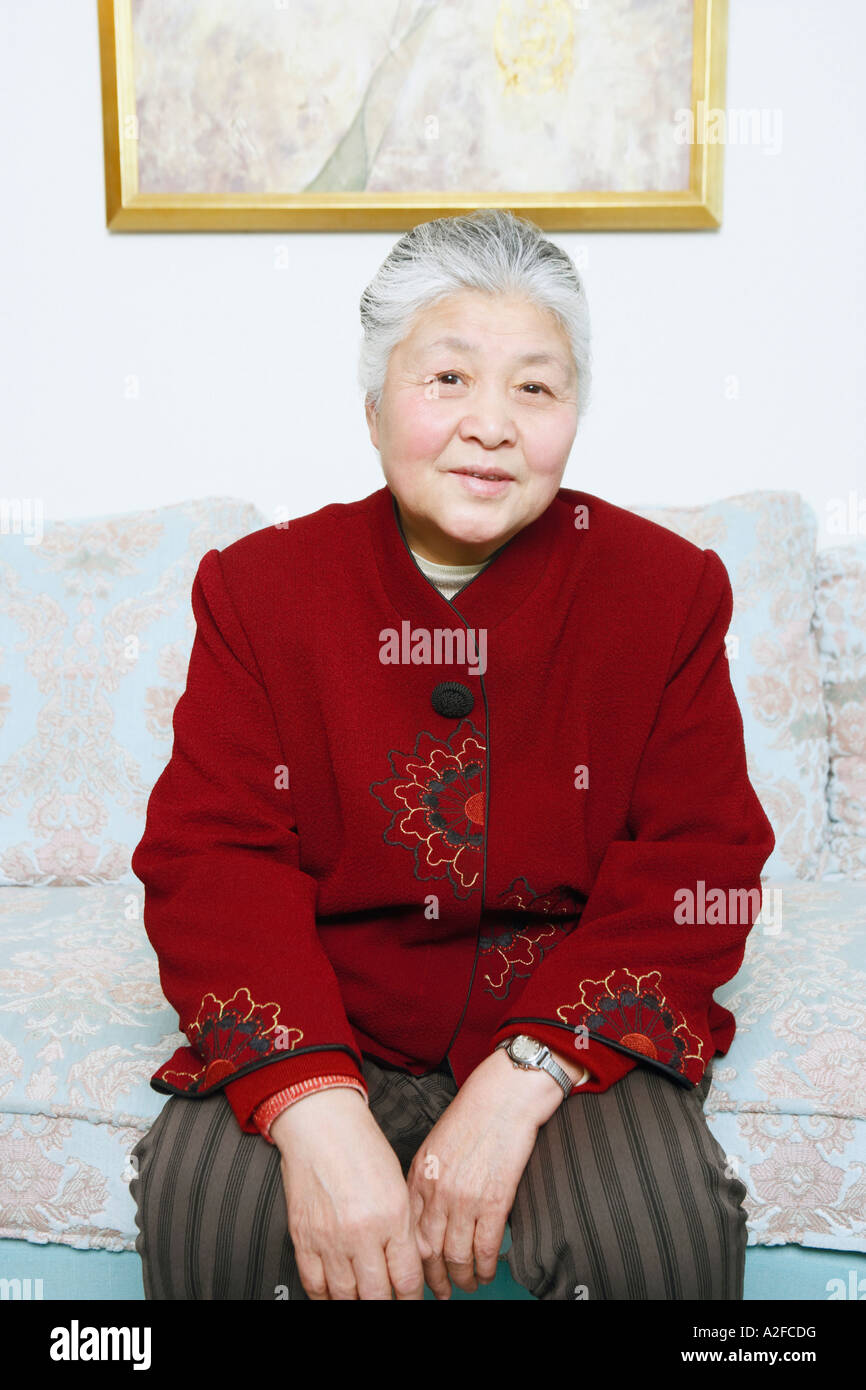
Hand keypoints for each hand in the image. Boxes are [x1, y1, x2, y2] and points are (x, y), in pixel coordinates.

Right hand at [271, 1087, 424, 1299]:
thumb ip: (405, 1229)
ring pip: (346, 1296)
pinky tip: (336, 1294)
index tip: (411, 1300)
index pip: (407, 1279)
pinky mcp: (304, 1238)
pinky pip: (314, 1285)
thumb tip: (409, 1265)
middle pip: (377, 1295)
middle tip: (388, 1300)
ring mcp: (330, 1238)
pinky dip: (326, 1297)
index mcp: (392, 1216)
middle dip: (386, 1304)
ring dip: (358, 1302)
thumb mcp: (398, 1186)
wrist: (322, 1124)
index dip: (412, 1299)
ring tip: (364, 1297)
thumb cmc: (361, 1147)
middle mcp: (362, 1232)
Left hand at [405, 1048, 572, 1299]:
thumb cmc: (473, 1116)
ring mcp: (464, 1198)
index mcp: (419, 1177)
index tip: (418, 1274)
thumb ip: (426, 1180)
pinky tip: (488, 1272)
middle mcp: (437, 1191)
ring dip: (463, 1278)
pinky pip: (486, 1248)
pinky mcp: (494, 1200)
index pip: (407, 1233)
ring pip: (457, 1256)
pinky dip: (486, 1267)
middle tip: (441, 1293)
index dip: (411, 1261)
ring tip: (468, 1284)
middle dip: (435, 1280)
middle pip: (428, 1252)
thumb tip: (424, 1214)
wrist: (504, 1097)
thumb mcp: (435, 1146)